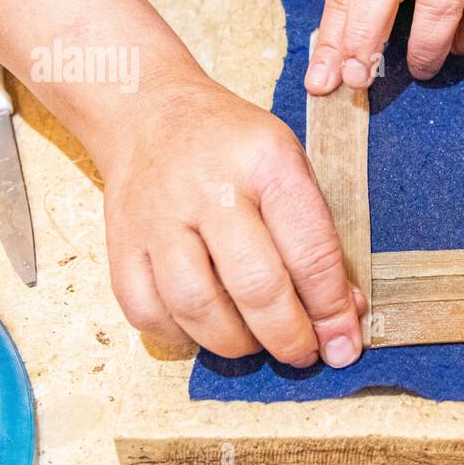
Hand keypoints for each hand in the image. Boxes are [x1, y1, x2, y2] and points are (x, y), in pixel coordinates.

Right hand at [98, 80, 365, 367]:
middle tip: (304, 353)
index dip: (331, 309)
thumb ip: (317, 237)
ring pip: (197, 308)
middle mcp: (210, 189)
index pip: (310, 252)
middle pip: (255, 287)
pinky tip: (206, 329)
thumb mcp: (290, 167)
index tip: (344, 344)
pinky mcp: (119, 242)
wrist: (150, 111)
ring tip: (258, 342)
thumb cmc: (232, 146)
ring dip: (236, 343)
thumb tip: (342, 314)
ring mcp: (158, 217)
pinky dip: (182, 336)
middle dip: (288, 337)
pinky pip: (148, 313)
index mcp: (266, 163)